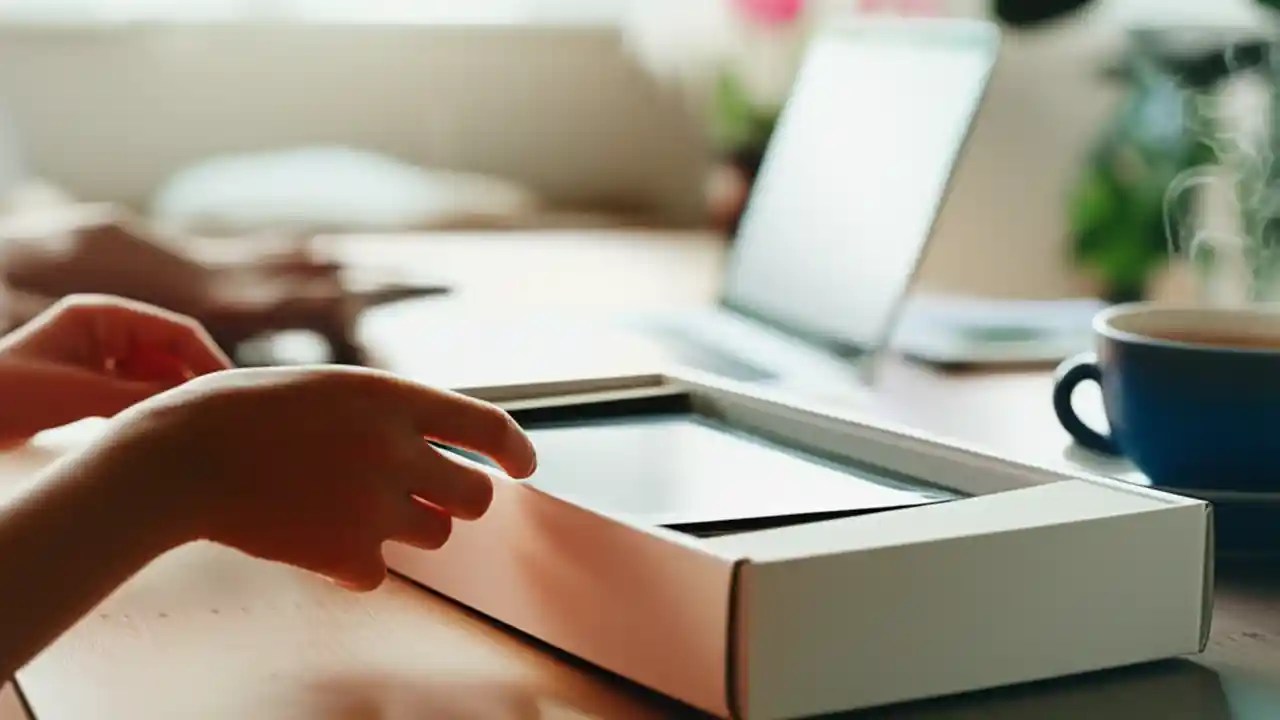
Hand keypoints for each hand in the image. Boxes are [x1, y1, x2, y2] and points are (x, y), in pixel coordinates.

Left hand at [0, 294, 230, 441]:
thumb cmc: (10, 395)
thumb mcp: (84, 394)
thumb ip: (145, 395)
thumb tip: (198, 402)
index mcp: (103, 315)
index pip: (176, 331)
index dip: (209, 359)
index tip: (231, 392)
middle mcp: (104, 331)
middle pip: (170, 354)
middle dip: (193, 382)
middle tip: (219, 417)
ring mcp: (97, 358)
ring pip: (156, 377)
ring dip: (171, 399)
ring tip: (193, 429)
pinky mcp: (90, 385)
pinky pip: (136, 394)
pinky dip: (150, 411)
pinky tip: (162, 434)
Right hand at [79, 365, 535, 590]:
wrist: (179, 457)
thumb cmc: (247, 412)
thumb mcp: (333, 385)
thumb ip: (393, 412)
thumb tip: (447, 445)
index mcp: (394, 398)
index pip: (490, 426)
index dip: (517, 450)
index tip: (524, 466)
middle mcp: (397, 451)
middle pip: (476, 498)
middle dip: (458, 500)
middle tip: (426, 496)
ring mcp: (374, 505)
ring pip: (435, 535)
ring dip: (407, 527)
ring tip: (348, 505)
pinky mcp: (346, 554)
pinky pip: (381, 571)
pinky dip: (356, 562)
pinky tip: (315, 535)